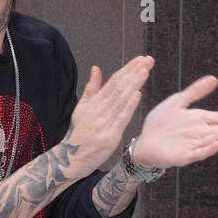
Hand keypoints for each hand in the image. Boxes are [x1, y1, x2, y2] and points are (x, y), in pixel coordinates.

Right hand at [66, 55, 155, 173]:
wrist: (70, 158)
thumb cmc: (79, 134)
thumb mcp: (82, 108)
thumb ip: (91, 88)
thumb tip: (96, 68)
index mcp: (95, 102)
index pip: (114, 81)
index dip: (127, 69)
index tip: (140, 59)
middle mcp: (100, 109)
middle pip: (119, 87)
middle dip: (134, 72)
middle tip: (147, 60)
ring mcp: (104, 122)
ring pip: (121, 99)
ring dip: (134, 84)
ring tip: (144, 71)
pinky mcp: (109, 136)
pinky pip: (121, 119)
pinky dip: (129, 106)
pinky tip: (137, 94)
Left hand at [133, 73, 217, 168]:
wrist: (144, 141)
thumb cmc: (160, 123)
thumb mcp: (178, 102)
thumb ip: (195, 92)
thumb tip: (214, 79)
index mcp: (200, 120)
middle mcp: (199, 133)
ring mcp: (192, 145)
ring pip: (211, 140)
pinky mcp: (183, 156)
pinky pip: (198, 153)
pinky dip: (207, 150)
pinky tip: (217, 144)